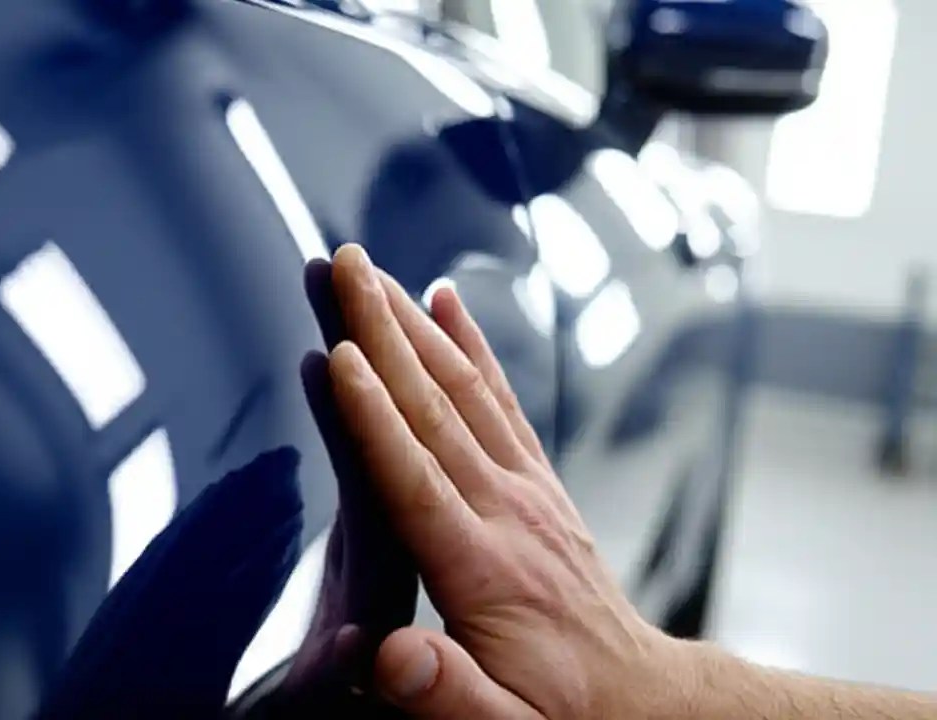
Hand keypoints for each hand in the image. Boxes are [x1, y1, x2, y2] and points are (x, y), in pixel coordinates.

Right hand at [323, 245, 691, 718]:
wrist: (637, 699)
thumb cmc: (560, 714)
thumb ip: (449, 694)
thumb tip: (394, 657)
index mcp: (484, 570)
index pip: (417, 480)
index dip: (375, 417)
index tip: (339, 356)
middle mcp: (508, 513)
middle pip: (435, 408)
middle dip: (384, 332)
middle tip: (341, 268)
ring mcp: (527, 490)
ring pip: (464, 388)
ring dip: (414, 323)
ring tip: (370, 270)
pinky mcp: (536, 483)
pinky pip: (500, 400)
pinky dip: (471, 345)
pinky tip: (445, 302)